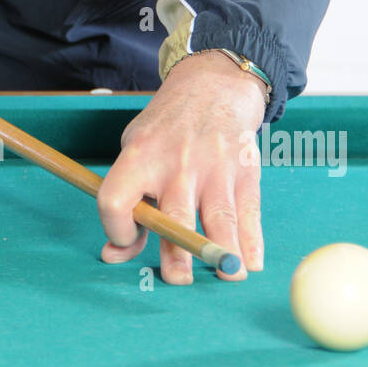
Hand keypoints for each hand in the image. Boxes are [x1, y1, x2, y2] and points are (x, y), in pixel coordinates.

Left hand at [97, 50, 265, 282]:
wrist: (214, 86)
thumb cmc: (165, 129)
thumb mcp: (134, 150)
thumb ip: (125, 201)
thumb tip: (114, 255)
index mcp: (139, 157)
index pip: (115, 201)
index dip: (116, 231)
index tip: (127, 242)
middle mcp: (177, 164)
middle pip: (173, 218)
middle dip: (177, 257)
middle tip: (178, 280)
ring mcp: (215, 168)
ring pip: (219, 220)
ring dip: (222, 255)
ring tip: (225, 277)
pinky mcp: (244, 172)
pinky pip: (249, 213)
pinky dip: (252, 242)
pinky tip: (251, 263)